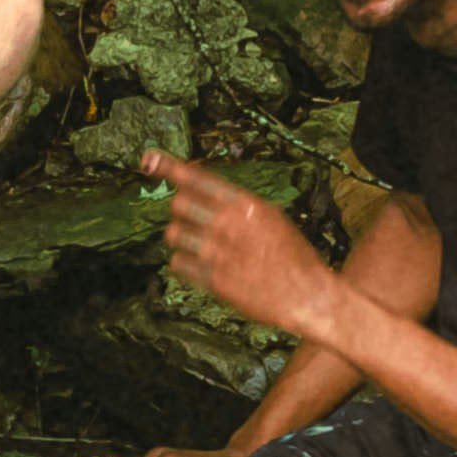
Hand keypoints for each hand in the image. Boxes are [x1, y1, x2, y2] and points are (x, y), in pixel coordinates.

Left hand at [154, 150, 341, 340]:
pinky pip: (178, 264)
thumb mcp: (271, 217)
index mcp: (246, 204)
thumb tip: (201, 191)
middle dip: (181, 211)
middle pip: (177, 205)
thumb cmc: (293, 255)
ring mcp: (219, 253)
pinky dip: (183, 263)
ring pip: (173, 234)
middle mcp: (229, 225)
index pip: (197, 178)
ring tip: (198, 245)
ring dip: (180, 238)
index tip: (148, 160)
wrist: (308, 295)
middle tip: (193, 221)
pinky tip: (199, 265)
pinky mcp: (213, 281)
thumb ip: (237, 205)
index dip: (168, 167)